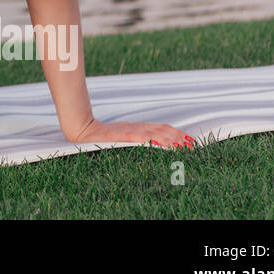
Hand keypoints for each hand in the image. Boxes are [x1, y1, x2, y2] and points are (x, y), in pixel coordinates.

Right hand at [71, 119, 195, 148]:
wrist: (81, 129)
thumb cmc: (101, 136)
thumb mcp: (121, 137)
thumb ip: (135, 139)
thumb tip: (152, 144)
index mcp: (137, 127)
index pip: (161, 128)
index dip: (176, 134)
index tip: (190, 141)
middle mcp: (135, 127)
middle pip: (162, 130)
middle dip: (178, 138)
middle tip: (192, 145)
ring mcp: (128, 131)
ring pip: (154, 134)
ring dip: (170, 140)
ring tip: (182, 146)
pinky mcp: (120, 135)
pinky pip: (139, 138)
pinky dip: (151, 140)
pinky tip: (160, 144)